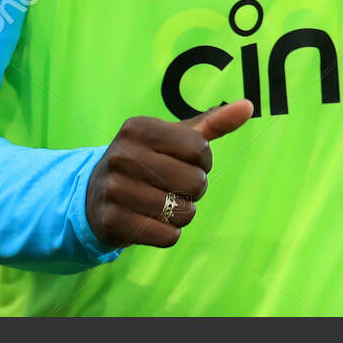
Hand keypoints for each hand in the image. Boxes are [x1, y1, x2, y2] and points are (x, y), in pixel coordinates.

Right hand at [85, 100, 253, 248]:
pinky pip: (168, 236)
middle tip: (176, 186)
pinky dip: (170, 233)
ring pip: (183, 212)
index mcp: (137, 127)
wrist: (93, 196)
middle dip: (195, 189)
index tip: (186, 162)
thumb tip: (249, 106)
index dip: (203, 161)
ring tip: (164, 204)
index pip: (200, 148)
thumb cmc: (145, 161)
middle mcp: (121, 155)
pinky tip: (153, 221)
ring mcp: (114, 189)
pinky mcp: (112, 222)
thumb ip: (212, 123)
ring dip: (183, 213)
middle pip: (194, 181)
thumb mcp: (173, 138)